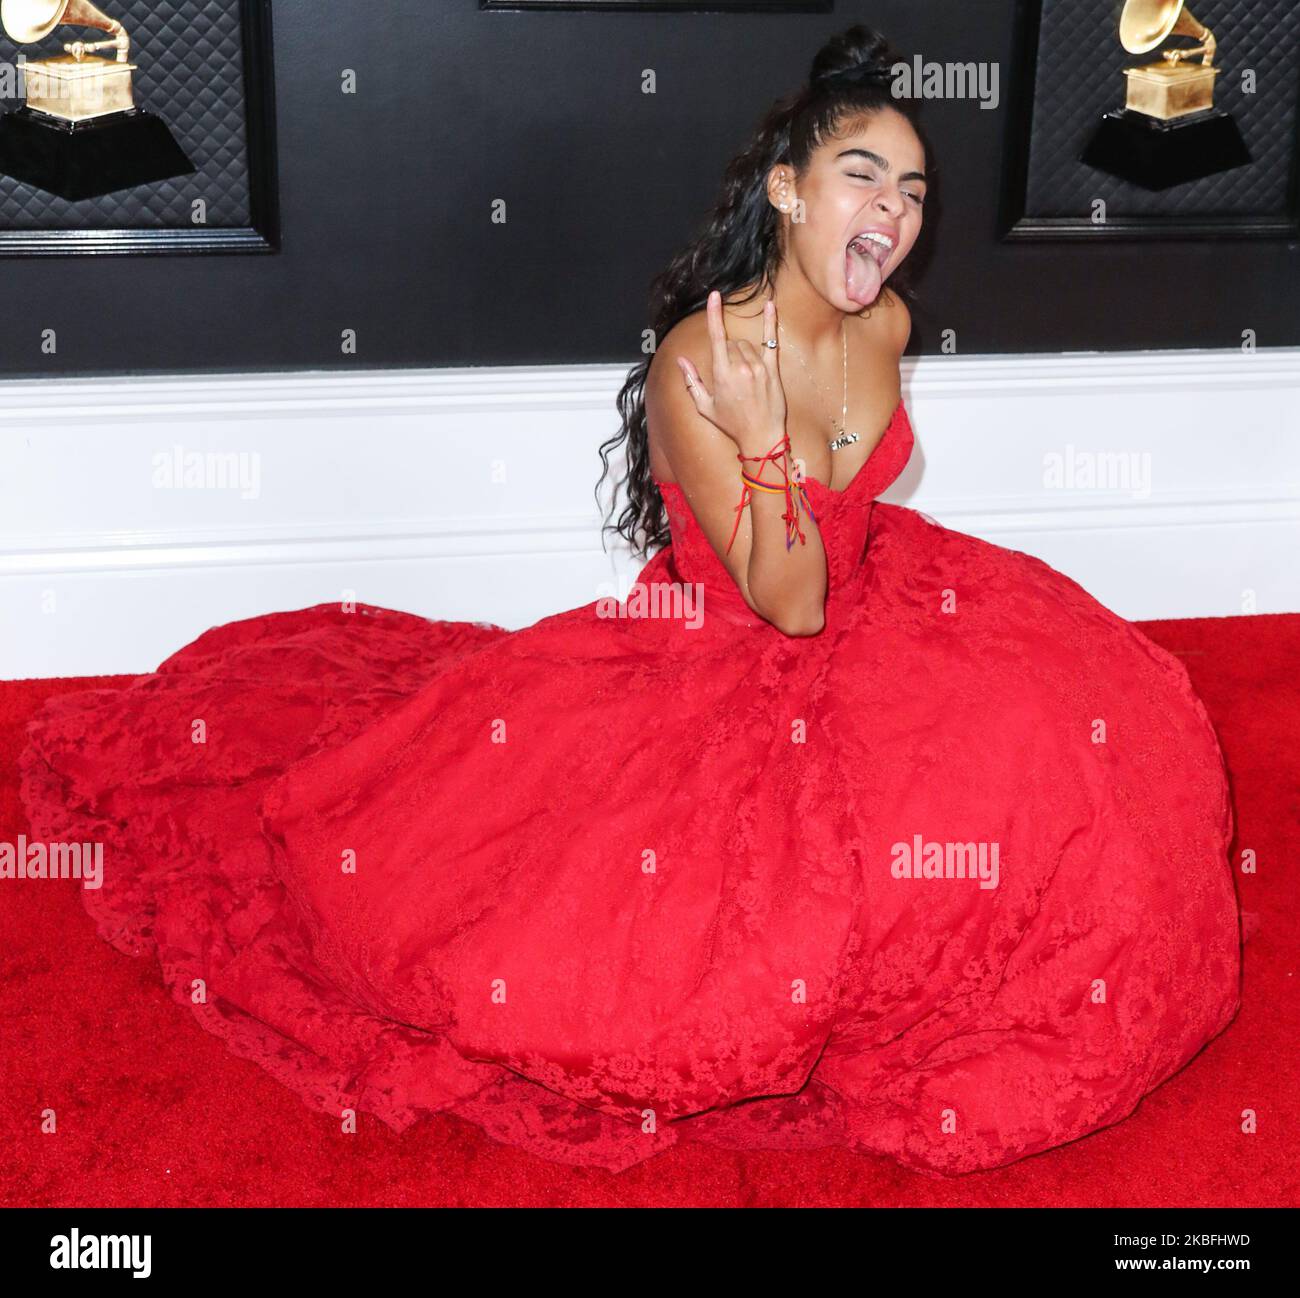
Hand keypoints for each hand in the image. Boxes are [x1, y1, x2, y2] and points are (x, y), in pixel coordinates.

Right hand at [676, 291, 786, 454]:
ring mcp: (758, 367)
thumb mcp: (705, 406)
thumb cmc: (731, 424)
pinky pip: (771, 341)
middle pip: (732, 344)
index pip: (716, 337)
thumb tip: (681, 360)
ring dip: (743, 353)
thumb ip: (692, 381)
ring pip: (747, 346)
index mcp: (721, 374)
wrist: (761, 436)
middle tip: (731, 377)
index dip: (714, 315)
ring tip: (744, 377)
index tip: (714, 296)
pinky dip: (771, 322)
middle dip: (729, 353)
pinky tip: (771, 305)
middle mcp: (740, 367)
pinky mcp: (772, 370)